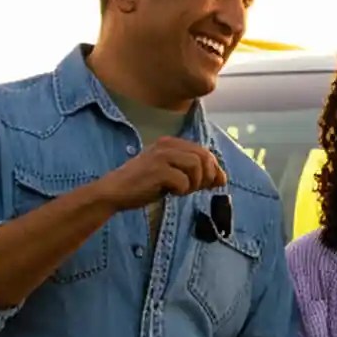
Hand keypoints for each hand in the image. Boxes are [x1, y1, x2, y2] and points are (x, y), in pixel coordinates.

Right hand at [95, 136, 226, 211]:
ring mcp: (161, 156)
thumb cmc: (142, 184)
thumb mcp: (170, 174)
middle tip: (201, 189)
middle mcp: (166, 145)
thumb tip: (222, 179)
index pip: (203, 151)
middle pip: (203, 156)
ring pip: (196, 166)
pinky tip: (171, 193)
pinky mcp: (157, 170)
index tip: (217, 183)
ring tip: (182, 191)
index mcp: (170, 143)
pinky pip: (183, 181)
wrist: (114, 191)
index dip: (215, 167)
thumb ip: (193, 173)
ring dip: (194, 183)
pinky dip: (182, 190)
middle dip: (208, 175)